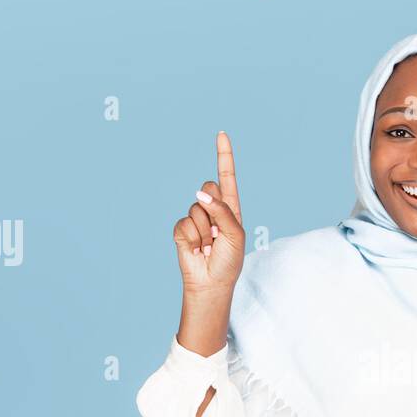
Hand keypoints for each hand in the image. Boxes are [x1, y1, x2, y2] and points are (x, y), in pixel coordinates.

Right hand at [173, 131, 245, 295]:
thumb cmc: (229, 261)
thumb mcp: (235, 234)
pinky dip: (192, 238)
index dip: (224, 156)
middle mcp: (212, 209)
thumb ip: (222, 210)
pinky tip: (196, 249)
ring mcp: (196, 218)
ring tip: (209, 246)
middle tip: (218, 233)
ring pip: (196, 208)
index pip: (227, 177)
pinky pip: (184, 222)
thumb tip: (200, 193)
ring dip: (205, 231)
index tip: (222, 134)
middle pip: (209, 187)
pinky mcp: (181, 229)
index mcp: (230, 208)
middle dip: (214, 208)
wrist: (211, 283)